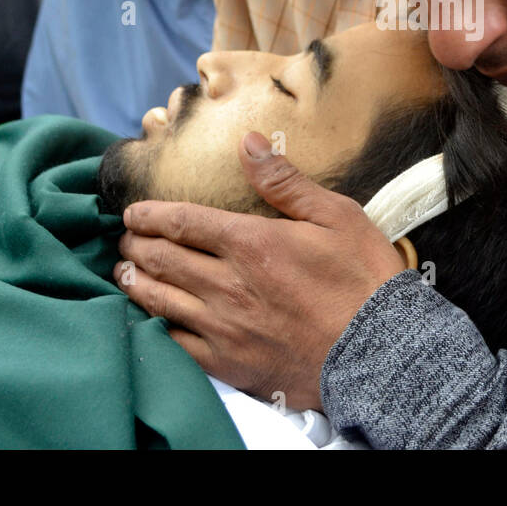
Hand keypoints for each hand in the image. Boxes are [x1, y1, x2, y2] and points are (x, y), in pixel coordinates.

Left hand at [114, 131, 405, 411]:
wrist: (381, 352)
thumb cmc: (363, 280)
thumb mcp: (337, 216)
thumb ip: (285, 181)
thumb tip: (249, 142)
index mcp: (251, 242)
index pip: (182, 222)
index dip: (150, 215)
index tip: (133, 212)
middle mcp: (228, 284)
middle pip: (162, 259)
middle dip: (136, 244)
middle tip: (125, 238)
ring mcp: (224, 327)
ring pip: (159, 300)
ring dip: (135, 282)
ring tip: (124, 272)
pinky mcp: (229, 363)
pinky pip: (175, 344)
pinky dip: (154, 327)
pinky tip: (149, 319)